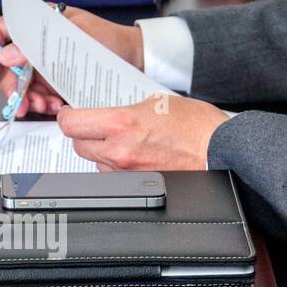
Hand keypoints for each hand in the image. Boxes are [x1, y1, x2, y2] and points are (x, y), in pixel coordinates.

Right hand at [0, 6, 143, 116]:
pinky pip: (37, 96)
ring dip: (27, 99)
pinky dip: (41, 105)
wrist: (133, 59)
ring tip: (42, 107)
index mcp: (36, 22)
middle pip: (5, 64)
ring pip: (20, 84)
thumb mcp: (73, 36)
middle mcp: (36, 43)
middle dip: (11, 86)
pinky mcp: (53, 81)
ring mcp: (43, 63)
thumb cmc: (108, 39)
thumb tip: (7, 53)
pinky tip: (53, 107)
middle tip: (20, 101)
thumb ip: (37, 45)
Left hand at [58, 93, 228, 170]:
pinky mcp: (136, 185)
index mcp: (121, 124)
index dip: (67, 117)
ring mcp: (126, 173)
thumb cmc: (195, 125)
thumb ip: (126, 110)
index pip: (71, 124)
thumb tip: (109, 116)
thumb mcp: (156, 102)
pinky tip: (135, 155)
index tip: (69, 114)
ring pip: (95, 162)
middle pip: (78, 145)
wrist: (219, 150)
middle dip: (84, 134)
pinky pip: (114, 175)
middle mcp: (119, 152)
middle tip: (95, 126)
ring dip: (102, 152)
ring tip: (124, 141)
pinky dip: (118, 165)